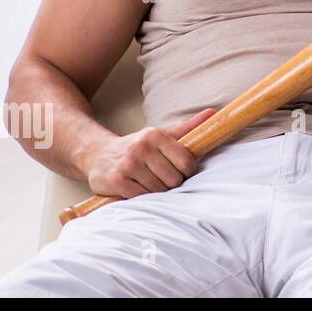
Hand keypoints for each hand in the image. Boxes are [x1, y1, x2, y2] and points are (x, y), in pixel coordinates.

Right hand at [82, 107, 215, 198]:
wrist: (98, 154)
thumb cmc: (138, 147)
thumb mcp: (161, 135)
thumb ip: (188, 128)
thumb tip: (213, 113)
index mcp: (154, 135)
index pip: (185, 161)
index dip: (189, 172)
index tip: (184, 173)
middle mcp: (141, 148)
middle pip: (174, 179)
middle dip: (173, 183)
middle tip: (165, 179)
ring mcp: (127, 165)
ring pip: (159, 190)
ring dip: (158, 191)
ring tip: (152, 183)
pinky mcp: (116, 181)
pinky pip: (142, 197)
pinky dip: (144, 197)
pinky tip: (139, 188)